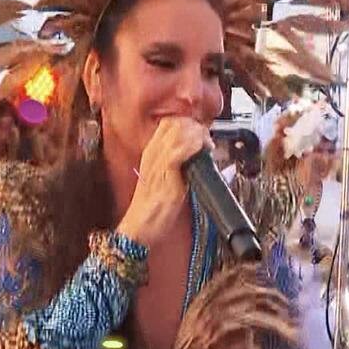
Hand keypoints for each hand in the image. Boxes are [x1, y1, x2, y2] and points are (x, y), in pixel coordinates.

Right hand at [118, 117, 211, 244]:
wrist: (141, 225)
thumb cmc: (155, 206)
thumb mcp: (166, 177)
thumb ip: (178, 163)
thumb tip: (198, 154)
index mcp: (152, 151)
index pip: (170, 122)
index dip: (189, 124)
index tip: (201, 136)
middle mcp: (153, 152)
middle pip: (176, 122)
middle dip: (196, 127)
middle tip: (207, 142)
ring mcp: (158, 161)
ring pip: (179, 131)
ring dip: (199, 135)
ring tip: (207, 147)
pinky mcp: (165, 173)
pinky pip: (180, 150)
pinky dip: (195, 146)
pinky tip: (202, 151)